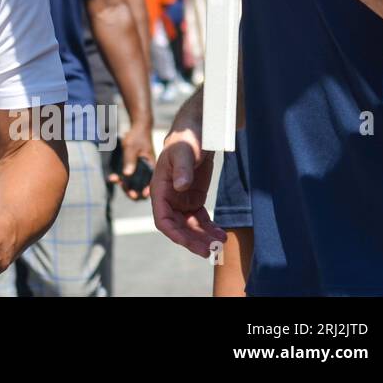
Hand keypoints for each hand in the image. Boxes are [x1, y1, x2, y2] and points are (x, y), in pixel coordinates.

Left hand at [109, 123, 155, 200]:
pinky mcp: (132, 167)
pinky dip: (120, 178)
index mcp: (152, 167)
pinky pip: (127, 176)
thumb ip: (129, 160)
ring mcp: (140, 169)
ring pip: (133, 183)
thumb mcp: (132, 147)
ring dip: (124, 185)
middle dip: (132, 190)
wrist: (138, 127)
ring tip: (113, 179)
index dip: (145, 192)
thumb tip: (127, 175)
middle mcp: (147, 171)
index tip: (137, 195)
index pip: (151, 184)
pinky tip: (112, 178)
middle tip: (124, 188)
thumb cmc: (137, 136)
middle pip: (141, 187)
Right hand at [150, 126, 225, 256]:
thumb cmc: (186, 140)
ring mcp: (181, 200)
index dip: (175, 234)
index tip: (190, 244)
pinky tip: (222, 234)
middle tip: (210, 250)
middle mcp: (168, 198)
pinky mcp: (193, 199)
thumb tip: (180, 187)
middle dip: (192, 240)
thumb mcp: (184, 152)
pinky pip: (200, 220)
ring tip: (220, 243)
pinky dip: (209, 229)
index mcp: (160, 189)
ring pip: (190, 227)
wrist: (198, 132)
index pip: (162, 219)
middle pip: (178, 227)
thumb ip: (182, 169)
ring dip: (203, 237)